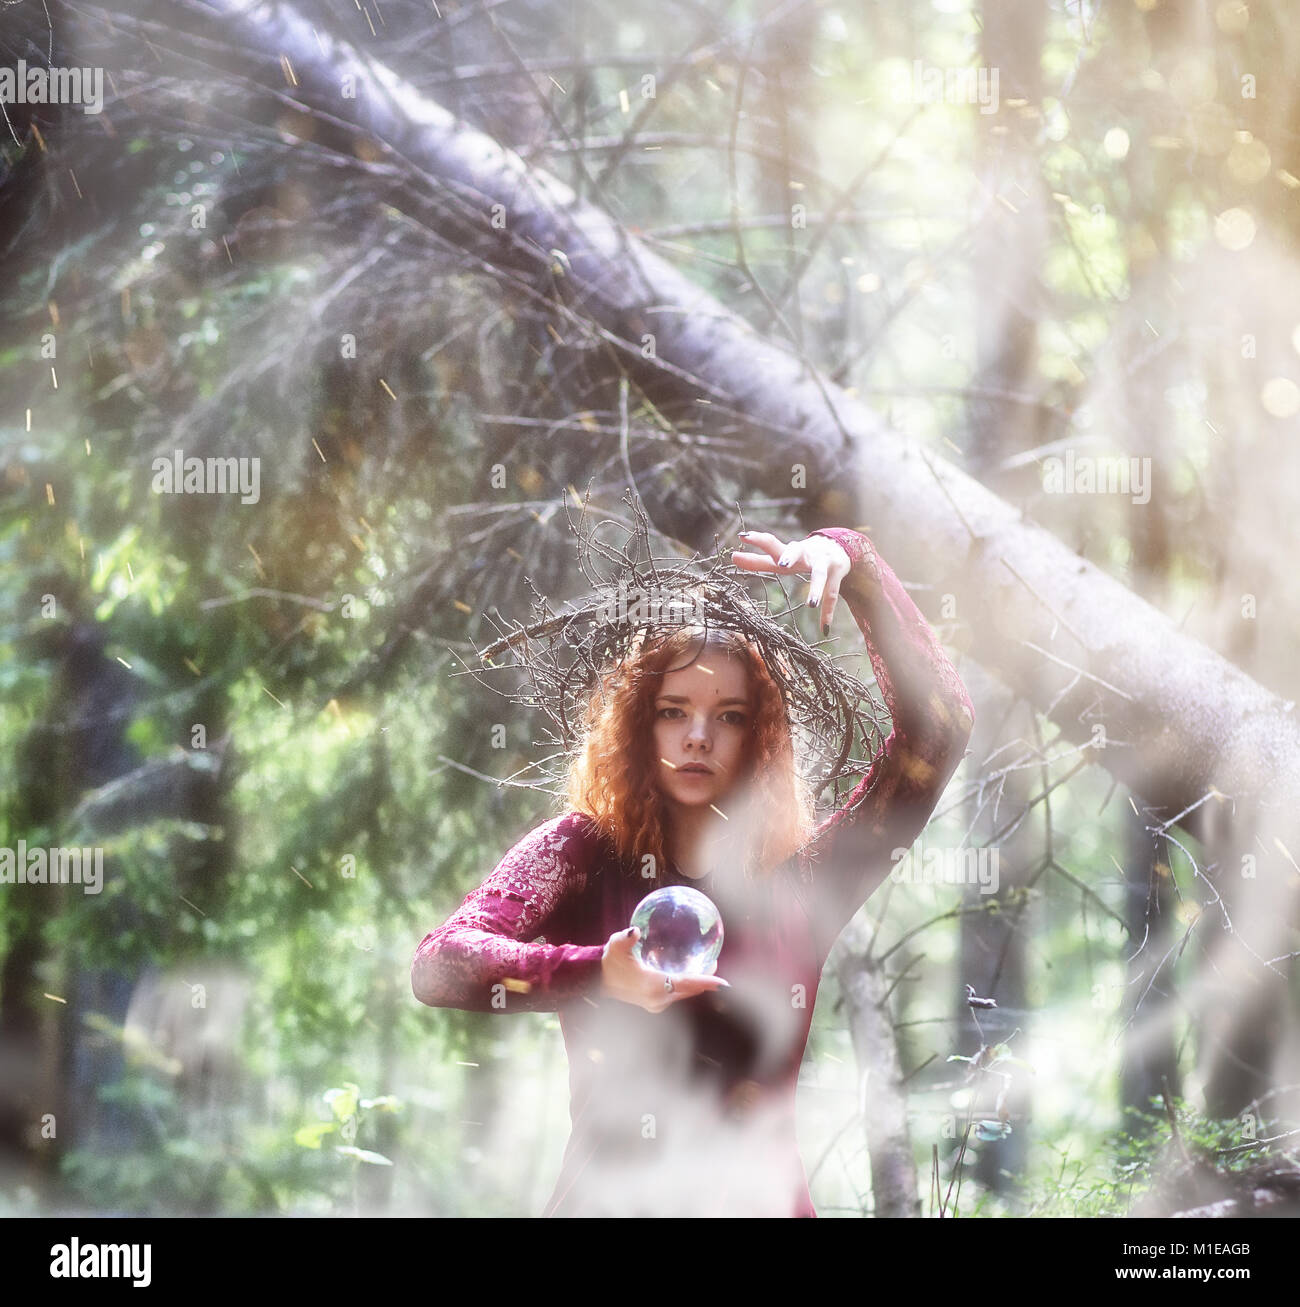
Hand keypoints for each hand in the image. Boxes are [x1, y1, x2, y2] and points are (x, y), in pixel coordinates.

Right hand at [600, 926, 729, 1013]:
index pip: (686, 984)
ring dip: (696, 984)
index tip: (723, 982)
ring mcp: (657, 1003)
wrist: (598, 981)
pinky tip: (689, 973)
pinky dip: (686, 985)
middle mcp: (658, 999)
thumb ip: (626, 938)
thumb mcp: (616, 945)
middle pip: (689, 990)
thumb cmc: (610, 961)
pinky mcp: (654, 1003)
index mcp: (653, 986)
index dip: (706, 982)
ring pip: (683, 993)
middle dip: (705, 982)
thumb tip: (635, 931)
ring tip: (708, 969)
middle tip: (717, 966)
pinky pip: (676, 993)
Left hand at [731, 530, 851, 634]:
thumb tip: (733, 557)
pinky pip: (832, 595)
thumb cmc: (804, 555)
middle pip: (797, 552)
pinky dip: (828, 612)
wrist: (841, 547)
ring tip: (811, 604)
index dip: (758, 543)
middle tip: (782, 564)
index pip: (772, 546)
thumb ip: (759, 560)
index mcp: (790, 551)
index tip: (740, 541)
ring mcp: (823, 563)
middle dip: (790, 557)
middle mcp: (806, 554)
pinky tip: (824, 628)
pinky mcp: (837, 574)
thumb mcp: (784, 557)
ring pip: (820, 575)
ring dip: (816, 588)